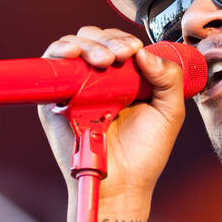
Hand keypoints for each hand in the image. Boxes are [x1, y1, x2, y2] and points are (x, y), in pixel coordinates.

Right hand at [38, 26, 188, 212]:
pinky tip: (75, 55)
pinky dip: (61, 52)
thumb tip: (144, 51)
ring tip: (103, 60)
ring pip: (73, 46)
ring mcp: (76, 87)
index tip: (134, 50)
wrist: (123, 182)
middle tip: (120, 55)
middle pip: (94, 39)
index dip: (123, 40)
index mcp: (126, 78)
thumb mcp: (169, 112)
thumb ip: (168, 78)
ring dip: (88, 44)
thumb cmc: (145, 153)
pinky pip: (52, 65)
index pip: (119, 43)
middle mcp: (99, 79)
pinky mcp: (56, 99)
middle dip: (107, 40)